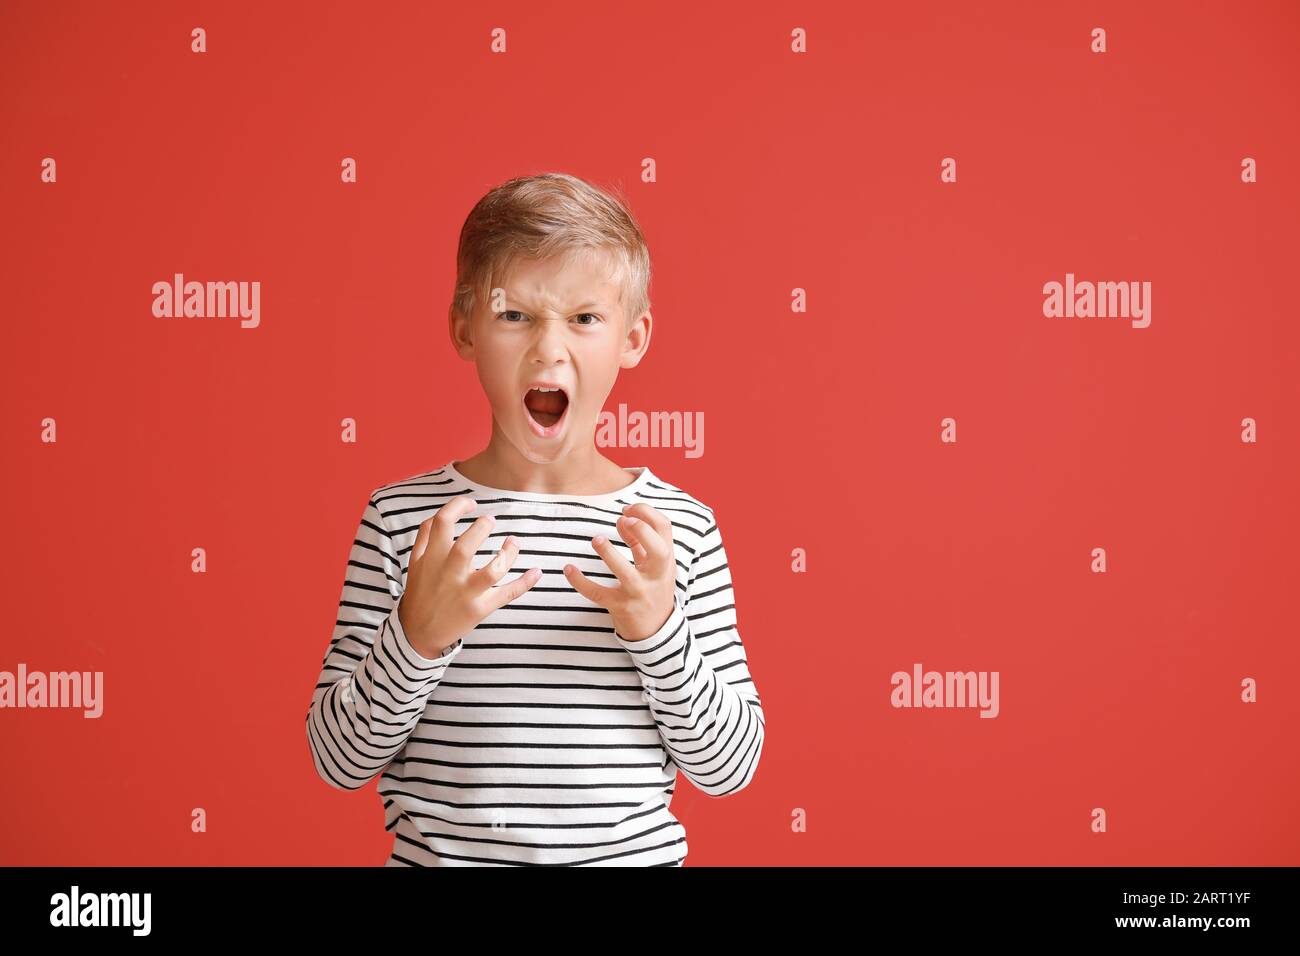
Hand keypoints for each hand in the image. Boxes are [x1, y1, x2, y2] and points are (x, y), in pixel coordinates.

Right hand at [398, 496, 541, 657]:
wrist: (419, 633)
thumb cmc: (421, 592)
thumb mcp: (415, 562)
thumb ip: (425, 536)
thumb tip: (440, 514)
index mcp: (432, 559)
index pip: (441, 523)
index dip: (458, 506)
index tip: (472, 504)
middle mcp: (448, 575)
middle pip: (466, 546)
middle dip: (482, 528)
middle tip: (491, 520)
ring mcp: (466, 593)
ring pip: (493, 571)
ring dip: (508, 554)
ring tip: (513, 542)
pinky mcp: (480, 609)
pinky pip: (506, 595)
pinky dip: (524, 583)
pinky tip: (537, 572)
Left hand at [563, 503, 676, 641]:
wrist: (656, 630)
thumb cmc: (652, 588)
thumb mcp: (652, 564)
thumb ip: (639, 541)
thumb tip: (621, 518)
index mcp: (665, 561)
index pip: (664, 529)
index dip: (646, 514)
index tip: (627, 510)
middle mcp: (656, 576)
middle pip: (659, 551)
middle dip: (642, 531)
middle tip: (623, 519)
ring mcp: (638, 593)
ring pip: (626, 573)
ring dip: (610, 554)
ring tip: (597, 539)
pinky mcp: (620, 607)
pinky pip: (598, 593)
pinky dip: (580, 581)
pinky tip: (568, 568)